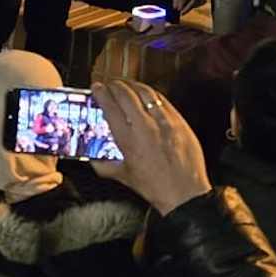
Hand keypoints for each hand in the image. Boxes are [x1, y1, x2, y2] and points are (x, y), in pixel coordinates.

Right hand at [88, 80, 210, 215]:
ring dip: (132, 85)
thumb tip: (91, 157)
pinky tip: (146, 94)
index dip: (101, 93)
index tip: (97, 88)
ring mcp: (164, 122)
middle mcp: (145, 128)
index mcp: (128, 141)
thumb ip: (103, 165)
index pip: (110, 108)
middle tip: (109, 84)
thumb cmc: (155, 187)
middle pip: (126, 95)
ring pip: (145, 93)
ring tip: (126, 84)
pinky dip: (151, 94)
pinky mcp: (179, 121)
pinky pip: (162, 100)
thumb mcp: (123, 176)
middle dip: (114, 85)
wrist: (185, 192)